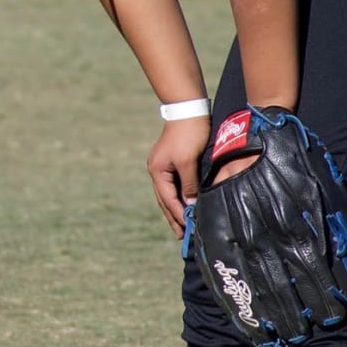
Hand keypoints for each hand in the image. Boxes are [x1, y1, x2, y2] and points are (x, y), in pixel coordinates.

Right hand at [148, 115, 213, 233]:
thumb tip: (191, 205)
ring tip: (182, 225)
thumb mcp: (188, 161)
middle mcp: (156, 170)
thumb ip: (189, 185)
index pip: (168, 200)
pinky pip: (173, 185)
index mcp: (157, 171)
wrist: (188, 110)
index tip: (187, 231)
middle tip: (182, 236)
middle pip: (164, 200)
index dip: (178, 216)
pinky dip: (178, 197)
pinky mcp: (170, 161)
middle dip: (173, 217)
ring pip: (168, 194)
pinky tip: (184, 203)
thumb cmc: (189, 134)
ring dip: (175, 209)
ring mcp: (161, 165)